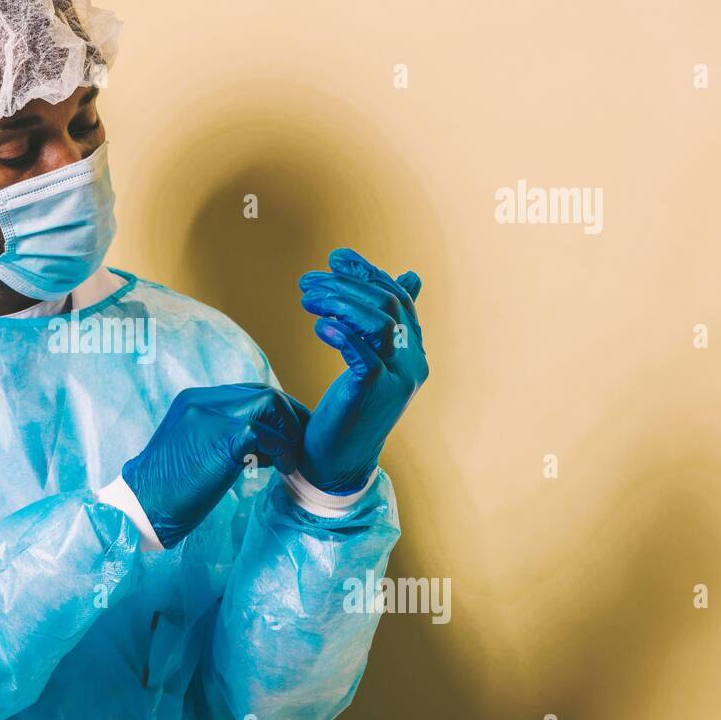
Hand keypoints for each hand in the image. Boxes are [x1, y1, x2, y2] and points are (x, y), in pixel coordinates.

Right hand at [123, 383, 309, 546]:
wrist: (142, 505)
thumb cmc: (167, 489)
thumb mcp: (193, 452)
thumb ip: (221, 439)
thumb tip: (263, 447)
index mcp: (195, 401)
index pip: (248, 392)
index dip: (275, 413)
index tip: (288, 437)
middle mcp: (204, 400)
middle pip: (264, 392)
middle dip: (291, 417)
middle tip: (301, 445)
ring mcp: (212, 415)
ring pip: (271, 402)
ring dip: (289, 431)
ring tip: (291, 459)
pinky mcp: (223, 437)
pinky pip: (268, 433)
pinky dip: (283, 450)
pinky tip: (284, 470)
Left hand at [297, 248, 427, 493]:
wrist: (338, 461)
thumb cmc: (349, 409)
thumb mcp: (370, 361)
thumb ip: (384, 324)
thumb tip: (411, 276)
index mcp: (414, 352)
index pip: (397, 298)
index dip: (367, 273)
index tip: (336, 258)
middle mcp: (414, 363)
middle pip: (387, 305)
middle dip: (345, 285)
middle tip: (308, 281)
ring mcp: (398, 380)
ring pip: (378, 322)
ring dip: (338, 302)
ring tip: (306, 299)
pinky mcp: (375, 394)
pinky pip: (364, 355)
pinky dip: (341, 334)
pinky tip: (319, 326)